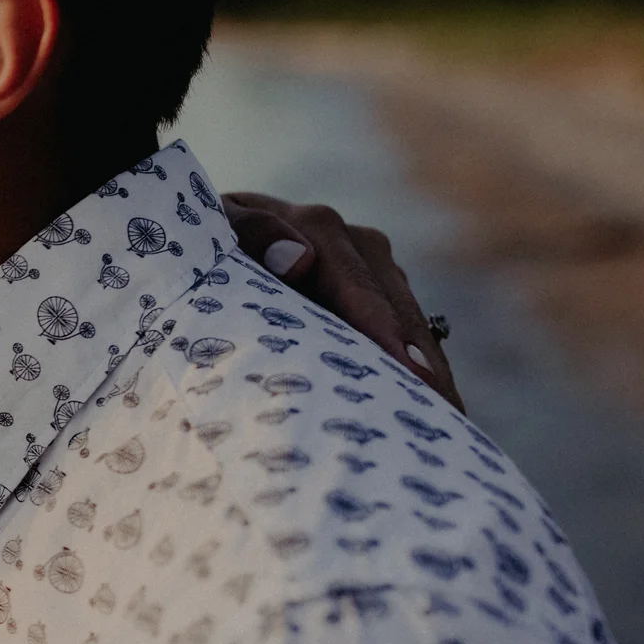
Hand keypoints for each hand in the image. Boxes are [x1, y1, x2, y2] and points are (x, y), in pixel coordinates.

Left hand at [222, 192, 462, 411]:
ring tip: (446, 418)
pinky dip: (414, 366)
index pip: (355, 282)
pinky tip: (431, 407)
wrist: (203, 241)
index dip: (380, 326)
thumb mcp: (207, 235)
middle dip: (418, 358)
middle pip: (393, 305)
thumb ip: (247, 236)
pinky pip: (403, 331)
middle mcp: (349, 241)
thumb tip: (298, 259)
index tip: (405, 368)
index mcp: (310, 226)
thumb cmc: (197, 248)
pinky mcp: (373, 294)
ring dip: (426, 367)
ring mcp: (367, 267)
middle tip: (441, 409)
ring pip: (407, 319)